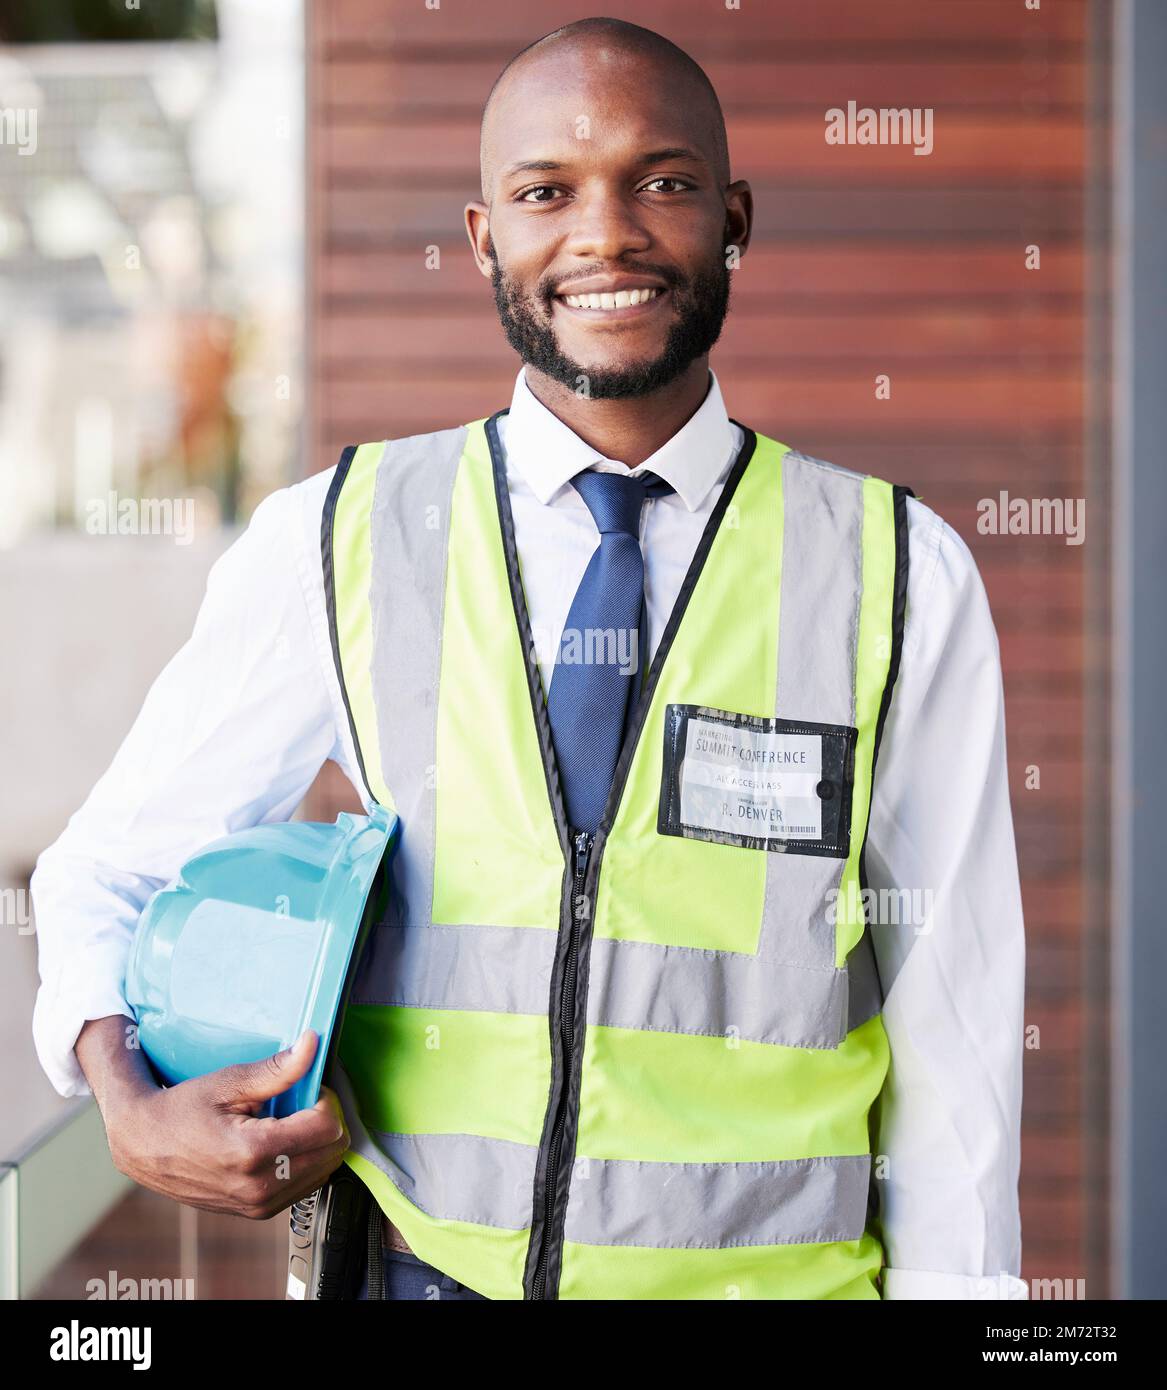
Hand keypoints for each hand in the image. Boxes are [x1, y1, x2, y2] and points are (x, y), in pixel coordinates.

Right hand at [101, 1029, 350, 1218]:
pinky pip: (305, 1186)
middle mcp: (260, 1187)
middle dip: (327, 1120)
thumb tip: (312, 1044)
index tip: (311, 1088)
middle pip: (333, 1151)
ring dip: (318, 1143)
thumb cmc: (181, 1110)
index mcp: (253, 1153)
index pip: (326, 1127)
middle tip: (302, 1102)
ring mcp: (259, 1205)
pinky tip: (282, 1142)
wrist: (144, 1145)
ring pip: (325, 1171)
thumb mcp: (228, 1082)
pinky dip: (305, 1161)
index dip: (327, 1100)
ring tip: (289, 1122)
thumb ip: (277, 1069)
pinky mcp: (258, 1212)